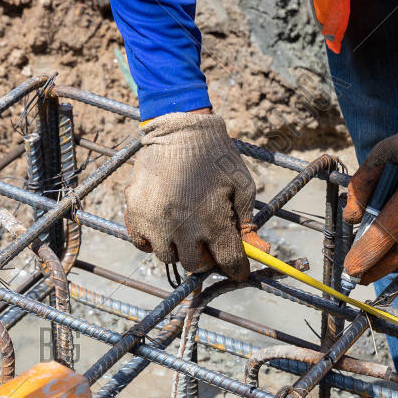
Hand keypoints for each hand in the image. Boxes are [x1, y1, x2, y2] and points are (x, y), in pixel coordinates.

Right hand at [125, 110, 268, 280]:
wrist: (180, 130)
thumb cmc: (217, 157)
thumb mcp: (242, 186)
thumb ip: (248, 222)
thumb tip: (261, 252)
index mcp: (214, 220)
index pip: (229, 262)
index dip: (237, 268)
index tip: (237, 267)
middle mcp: (183, 227)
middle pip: (197, 265)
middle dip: (207, 257)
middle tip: (208, 241)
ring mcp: (156, 222)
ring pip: (169, 257)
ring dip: (179, 249)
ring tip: (185, 228)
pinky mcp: (136, 214)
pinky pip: (142, 244)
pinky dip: (153, 241)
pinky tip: (163, 226)